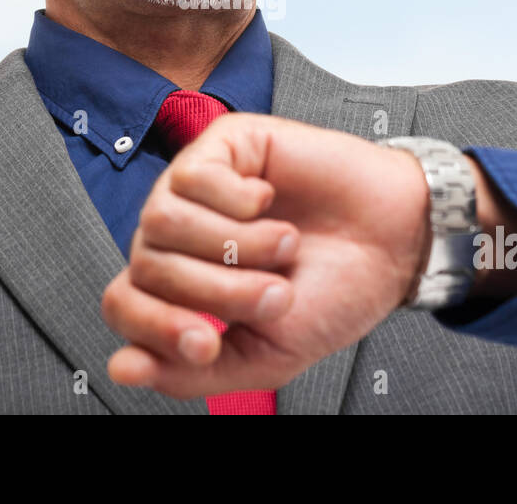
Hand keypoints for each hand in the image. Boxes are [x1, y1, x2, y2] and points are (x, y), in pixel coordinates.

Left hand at [100, 112, 435, 398]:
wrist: (394, 245)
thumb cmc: (333, 291)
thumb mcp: (265, 355)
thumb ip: (191, 371)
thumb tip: (123, 369)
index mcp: (179, 284)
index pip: (122, 304)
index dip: (155, 328)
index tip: (210, 342)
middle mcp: (177, 233)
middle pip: (148, 265)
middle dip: (221, 291)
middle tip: (278, 292)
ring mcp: (196, 186)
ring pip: (162, 219)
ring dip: (234, 245)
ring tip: (283, 246)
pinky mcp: (223, 145)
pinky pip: (194, 177)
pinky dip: (240, 202)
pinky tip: (272, 202)